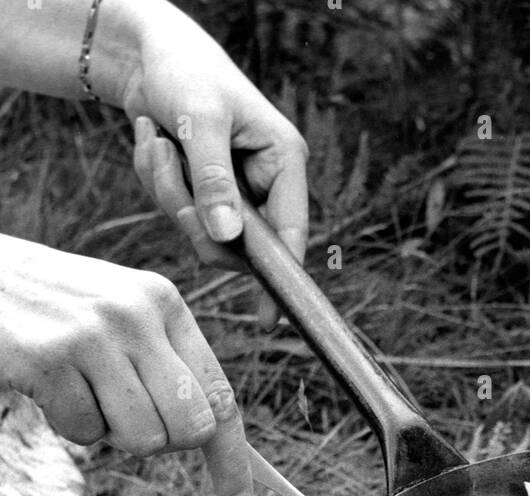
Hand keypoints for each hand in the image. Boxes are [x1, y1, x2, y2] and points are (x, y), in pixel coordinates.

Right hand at [0, 235, 254, 495]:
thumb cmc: (54, 308)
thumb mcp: (120, 314)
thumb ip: (165, 363)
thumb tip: (207, 434)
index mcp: (164, 302)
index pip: (221, 395)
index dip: (233, 460)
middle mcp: (137, 313)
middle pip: (191, 428)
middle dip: (163, 441)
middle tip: (123, 416)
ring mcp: (95, 334)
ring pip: (143, 438)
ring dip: (110, 433)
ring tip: (82, 390)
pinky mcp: (52, 357)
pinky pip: (85, 433)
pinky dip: (67, 423)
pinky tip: (49, 384)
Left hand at [121, 6, 308, 330]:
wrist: (147, 54)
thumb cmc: (185, 72)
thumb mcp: (200, 120)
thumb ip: (214, 180)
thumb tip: (226, 237)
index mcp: (283, 163)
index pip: (291, 235)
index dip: (280, 279)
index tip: (267, 317)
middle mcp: (265, 184)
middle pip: (237, 245)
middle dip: (193, 213)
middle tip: (169, 167)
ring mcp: (234, 194)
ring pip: (202, 234)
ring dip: (169, 193)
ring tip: (158, 141)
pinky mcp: (204, 196)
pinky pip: (179, 217)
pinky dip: (158, 183)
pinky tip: (155, 142)